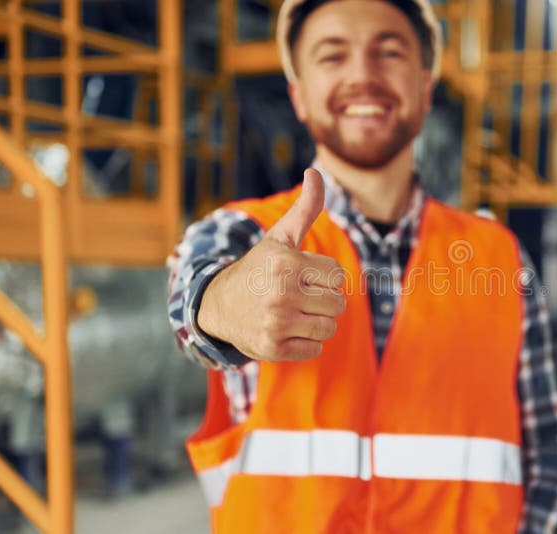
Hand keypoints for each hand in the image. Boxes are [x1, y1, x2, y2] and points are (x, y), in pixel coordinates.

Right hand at [197, 168, 345, 361]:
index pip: (338, 276)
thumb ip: (305, 208)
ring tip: (294, 312)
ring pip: (329, 327)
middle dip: (322, 299)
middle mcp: (280, 293)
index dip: (324, 276)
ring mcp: (276, 323)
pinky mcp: (273, 349)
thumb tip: (316, 171)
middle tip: (298, 295)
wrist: (218, 306)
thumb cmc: (259, 268)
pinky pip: (315, 348)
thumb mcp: (280, 238)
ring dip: (316, 321)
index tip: (302, 276)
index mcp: (286, 263)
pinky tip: (286, 330)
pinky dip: (305, 342)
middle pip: (337, 303)